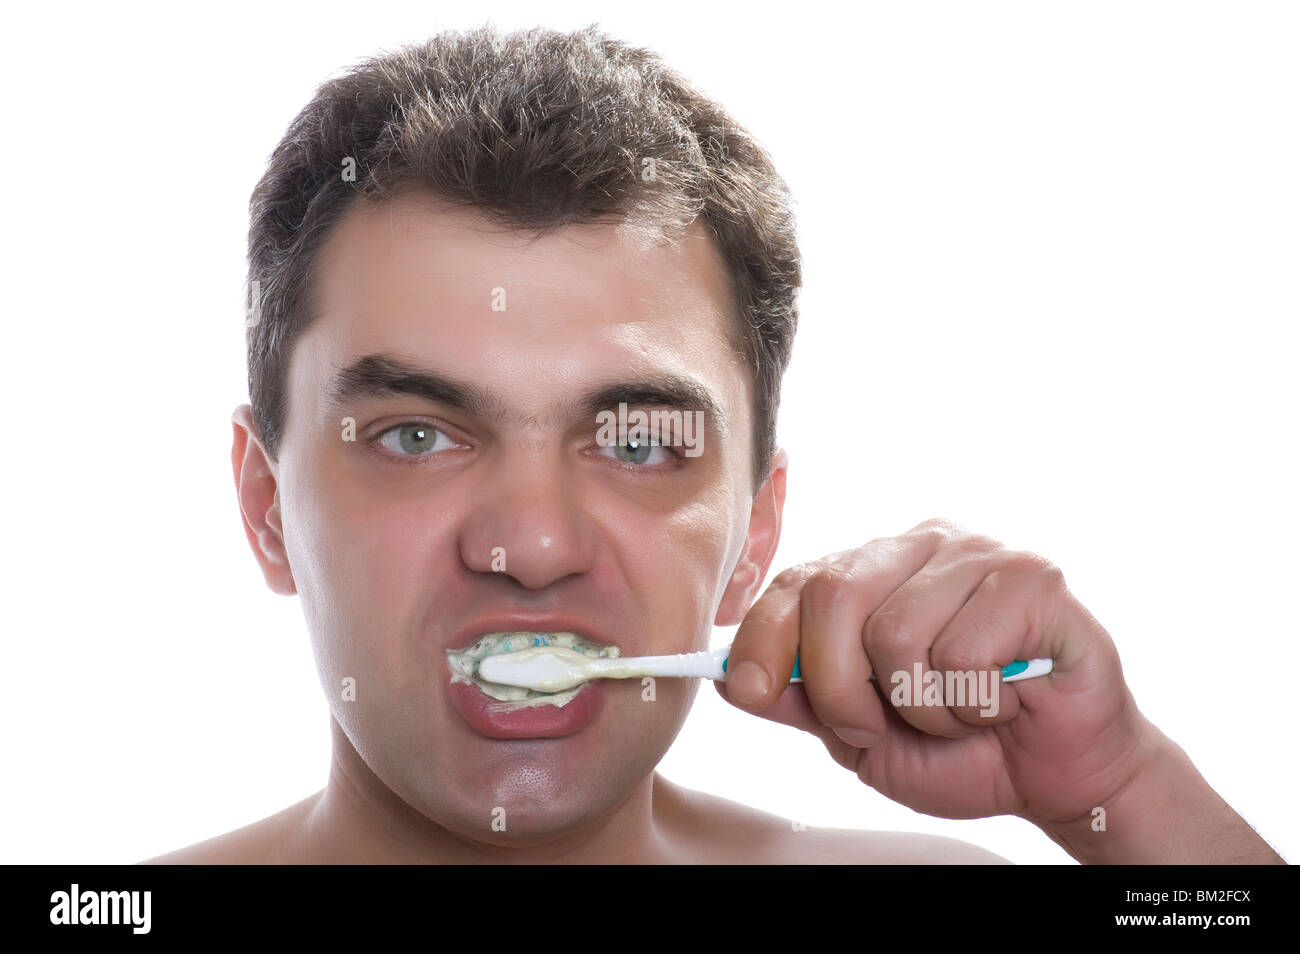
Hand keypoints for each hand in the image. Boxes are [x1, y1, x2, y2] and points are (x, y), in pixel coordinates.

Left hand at [716, 517, 1158, 826]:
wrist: (1058, 777)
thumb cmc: (963, 746)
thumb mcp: (859, 734)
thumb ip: (799, 700)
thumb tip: (729, 677)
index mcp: (874, 569)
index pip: (796, 581)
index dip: (761, 638)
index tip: (747, 689)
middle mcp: (921, 546)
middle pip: (834, 596)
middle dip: (838, 688)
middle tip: (872, 726)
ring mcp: (979, 554)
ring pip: (897, 632)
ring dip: (920, 708)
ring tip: (956, 711)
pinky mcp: (1034, 578)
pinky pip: (964, 652)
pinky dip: (974, 705)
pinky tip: (1002, 700)